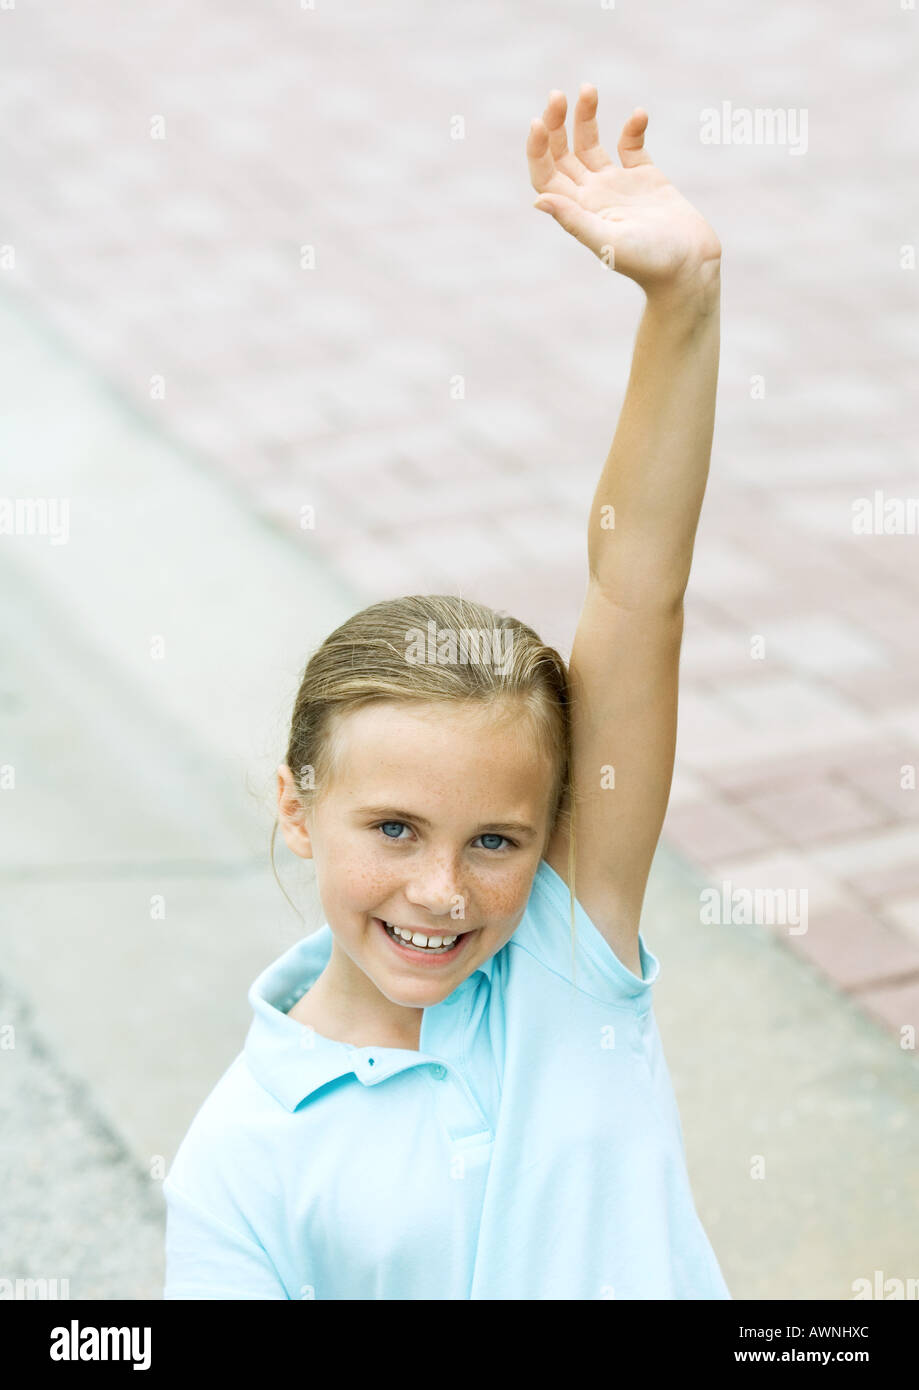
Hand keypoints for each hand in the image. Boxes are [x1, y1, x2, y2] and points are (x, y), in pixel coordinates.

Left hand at [527, 85, 721, 297]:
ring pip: (592, 144)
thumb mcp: (608, 241)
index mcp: (579, 211)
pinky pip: (631, 145)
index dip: (537, 149)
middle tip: (558, 95)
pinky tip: (638, 116)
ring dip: (586, 116)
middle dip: (557, 123)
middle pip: (563, 154)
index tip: (540, 121)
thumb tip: (537, 200)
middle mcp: (593, 196)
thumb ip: (574, 220)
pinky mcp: (646, 179)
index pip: (546, 175)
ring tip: (588, 88)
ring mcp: (618, 186)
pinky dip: (632, 128)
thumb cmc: (650, 262)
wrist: (690, 268)